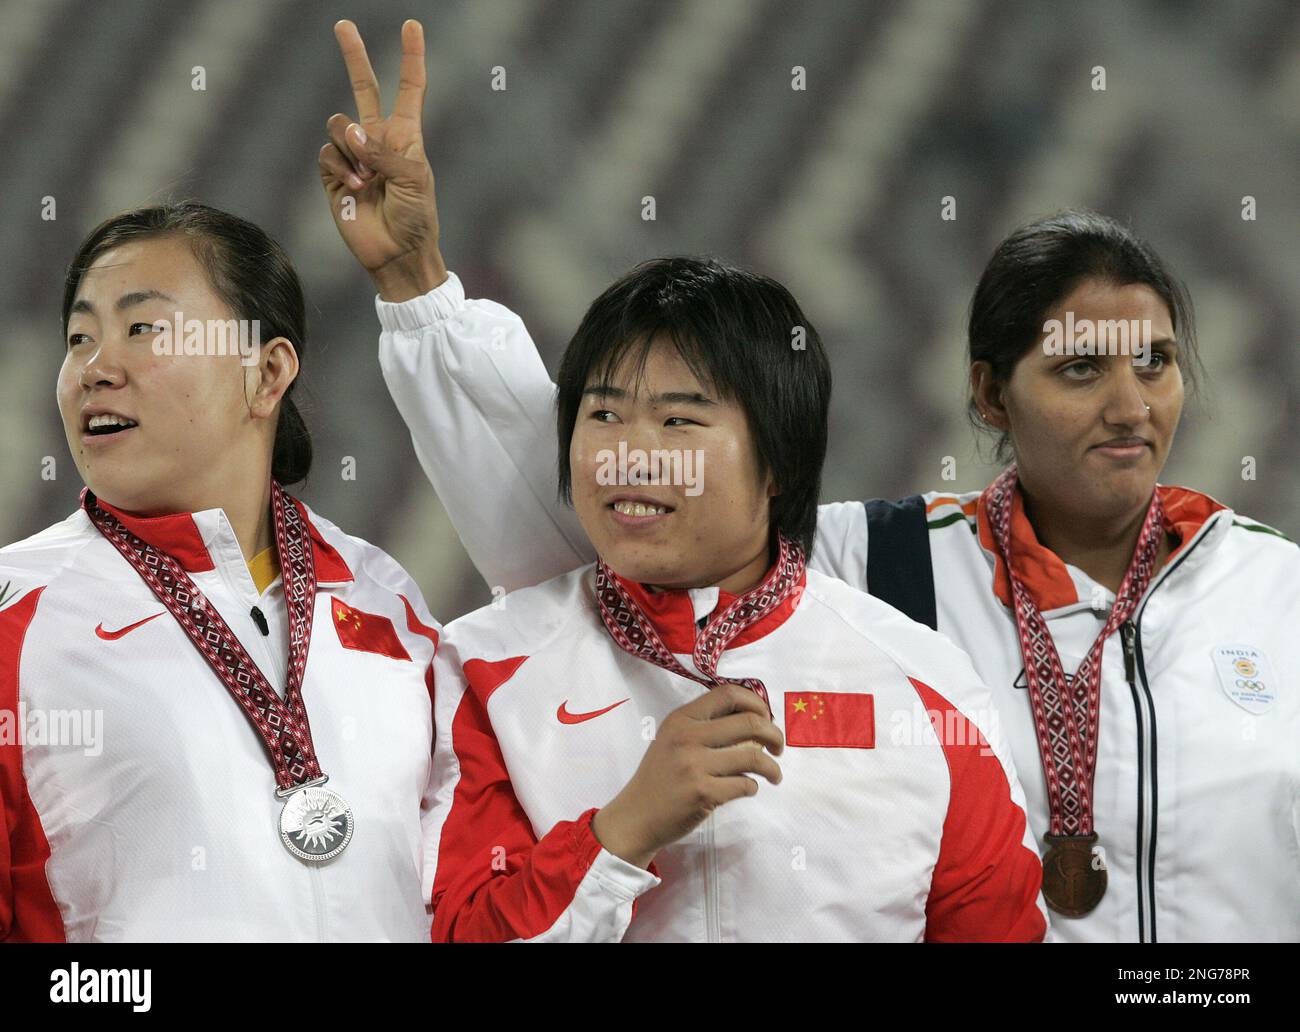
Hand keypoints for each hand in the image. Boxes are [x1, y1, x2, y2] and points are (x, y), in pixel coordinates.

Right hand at [319, 19, 447, 300]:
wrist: (398, 255)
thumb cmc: (417, 218)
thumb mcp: (412, 178)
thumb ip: (382, 150)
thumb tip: (350, 134)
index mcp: (406, 136)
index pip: (409, 89)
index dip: (411, 58)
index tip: (412, 26)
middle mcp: (378, 140)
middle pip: (363, 88)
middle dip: (354, 57)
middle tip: (343, 25)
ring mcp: (354, 157)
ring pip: (337, 124)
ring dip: (351, 147)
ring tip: (368, 178)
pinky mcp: (333, 176)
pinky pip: (326, 154)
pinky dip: (340, 168)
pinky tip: (355, 188)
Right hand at [592, 684, 783, 868]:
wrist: (636, 816)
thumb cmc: (660, 776)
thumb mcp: (672, 739)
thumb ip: (704, 725)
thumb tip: (754, 718)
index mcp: (681, 719)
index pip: (728, 694)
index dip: (757, 702)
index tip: (767, 717)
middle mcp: (688, 737)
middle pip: (750, 723)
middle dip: (775, 734)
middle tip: (778, 747)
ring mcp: (695, 766)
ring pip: (754, 758)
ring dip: (772, 768)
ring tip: (774, 775)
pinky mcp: (704, 793)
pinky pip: (745, 786)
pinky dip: (753, 788)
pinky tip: (747, 789)